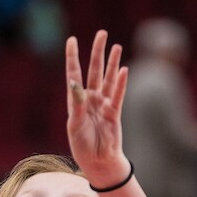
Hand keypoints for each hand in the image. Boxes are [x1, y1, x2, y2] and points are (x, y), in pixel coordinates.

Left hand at [65, 30, 129, 184]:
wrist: (98, 162)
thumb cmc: (83, 146)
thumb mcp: (75, 125)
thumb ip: (76, 104)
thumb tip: (74, 83)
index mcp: (76, 101)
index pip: (74, 74)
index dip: (72, 57)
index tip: (72, 40)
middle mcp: (91, 99)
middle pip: (94, 70)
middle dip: (98, 52)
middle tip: (102, 33)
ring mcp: (104, 105)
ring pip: (108, 79)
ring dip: (112, 63)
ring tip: (116, 45)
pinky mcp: (114, 113)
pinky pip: (118, 95)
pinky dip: (120, 83)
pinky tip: (124, 69)